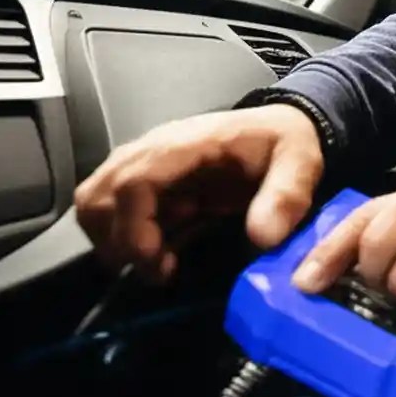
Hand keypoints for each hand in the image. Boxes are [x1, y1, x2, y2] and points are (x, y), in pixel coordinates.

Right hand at [74, 104, 323, 283]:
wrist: (278, 130)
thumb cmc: (284, 143)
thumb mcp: (300, 162)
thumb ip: (287, 195)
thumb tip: (263, 237)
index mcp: (186, 144)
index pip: (131, 182)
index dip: (134, 228)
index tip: (159, 262)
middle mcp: (153, 152)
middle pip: (96, 196)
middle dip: (118, 242)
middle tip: (160, 266)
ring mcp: (145, 167)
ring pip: (95, 205)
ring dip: (118, 242)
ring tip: (163, 259)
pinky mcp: (147, 184)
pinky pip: (113, 213)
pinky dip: (129, 239)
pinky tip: (167, 249)